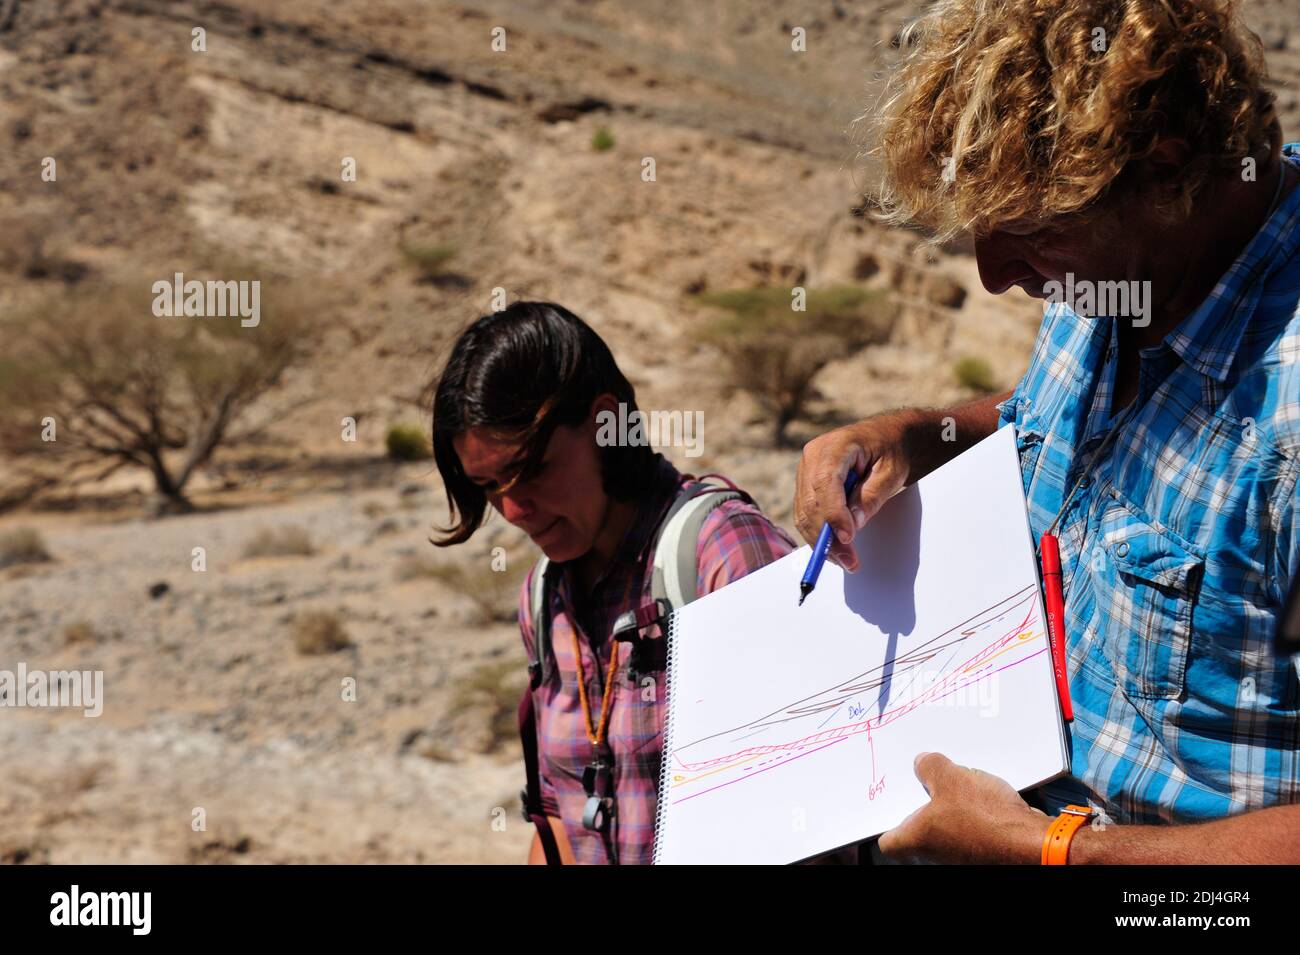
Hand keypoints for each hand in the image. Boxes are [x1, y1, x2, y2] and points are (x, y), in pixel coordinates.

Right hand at [794, 417, 910, 571]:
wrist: (885, 436)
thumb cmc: (891, 450)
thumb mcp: (891, 472)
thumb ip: (871, 497)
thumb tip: (853, 525)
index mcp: (834, 446)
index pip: (825, 484)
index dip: (833, 515)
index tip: (848, 539)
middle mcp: (812, 457)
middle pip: (810, 503)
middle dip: (827, 537)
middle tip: (849, 561)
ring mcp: (806, 470)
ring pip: (804, 513)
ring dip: (820, 541)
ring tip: (844, 560)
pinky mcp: (806, 484)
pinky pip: (805, 514)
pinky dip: (818, 533)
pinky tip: (835, 548)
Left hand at [877, 752, 1048, 863]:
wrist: (1032, 841)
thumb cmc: (985, 818)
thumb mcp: (950, 777)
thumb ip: (929, 767)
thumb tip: (922, 763)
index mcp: (917, 841)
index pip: (888, 842)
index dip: (886, 822)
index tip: (891, 802)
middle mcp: (936, 855)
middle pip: (917, 831)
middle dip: (922, 804)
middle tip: (924, 779)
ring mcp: (960, 856)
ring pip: (945, 829)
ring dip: (948, 806)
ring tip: (954, 779)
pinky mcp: (984, 851)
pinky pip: (968, 829)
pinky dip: (970, 813)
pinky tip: (978, 792)